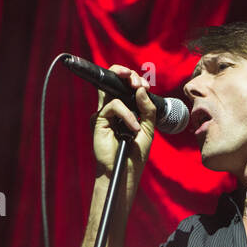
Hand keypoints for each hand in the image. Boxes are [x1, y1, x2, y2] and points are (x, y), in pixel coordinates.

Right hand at [92, 65, 157, 179]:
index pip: (125, 86)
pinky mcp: (98, 120)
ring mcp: (104, 114)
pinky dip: (127, 115)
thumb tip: (141, 89)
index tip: (146, 86)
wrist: (126, 172)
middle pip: (113, 80)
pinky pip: (113, 106)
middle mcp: (112, 109)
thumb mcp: (148, 129)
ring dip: (127, 89)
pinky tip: (133, 129)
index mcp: (124, 110)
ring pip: (110, 88)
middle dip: (127, 75)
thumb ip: (147, 109)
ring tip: (140, 98)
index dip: (135, 80)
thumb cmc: (135, 154)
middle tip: (139, 83)